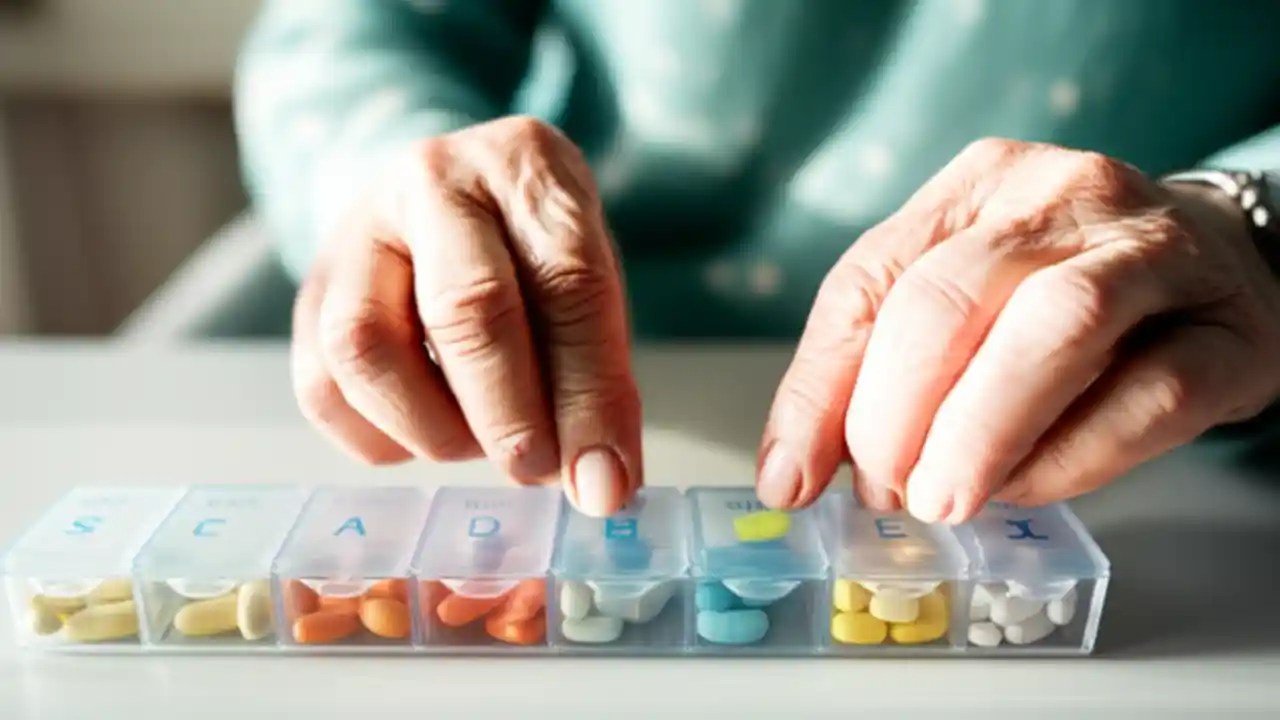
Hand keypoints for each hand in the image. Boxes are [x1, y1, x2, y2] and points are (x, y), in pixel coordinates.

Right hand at [292, 117, 640, 515]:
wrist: (444, 197)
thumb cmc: (530, 248)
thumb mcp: (588, 283)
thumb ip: (599, 374)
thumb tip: (601, 486)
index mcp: (525, 167)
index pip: (567, 282)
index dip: (590, 393)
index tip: (604, 480)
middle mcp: (433, 181)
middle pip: (465, 306)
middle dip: (510, 415)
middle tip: (538, 470)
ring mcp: (355, 232)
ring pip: (367, 348)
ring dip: (434, 428)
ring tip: (479, 444)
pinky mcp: (309, 293)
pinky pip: (323, 389)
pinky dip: (382, 438)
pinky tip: (426, 432)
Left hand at [759, 138, 1279, 521]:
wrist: (1223, 268)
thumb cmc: (1064, 290)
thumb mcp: (957, 303)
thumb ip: (870, 370)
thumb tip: (788, 474)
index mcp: (977, 182)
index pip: (869, 280)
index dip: (820, 390)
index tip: (791, 478)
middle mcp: (1064, 195)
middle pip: (948, 298)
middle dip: (894, 415)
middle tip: (885, 492)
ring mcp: (1156, 252)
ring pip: (1055, 328)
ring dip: (977, 432)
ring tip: (941, 500)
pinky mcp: (1227, 332)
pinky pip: (1147, 395)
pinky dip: (1069, 457)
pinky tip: (1024, 489)